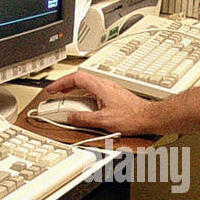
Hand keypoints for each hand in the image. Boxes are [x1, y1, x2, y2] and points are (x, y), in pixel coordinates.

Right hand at [39, 70, 160, 135]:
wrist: (148, 117)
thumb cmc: (132, 116)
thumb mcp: (103, 121)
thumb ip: (84, 118)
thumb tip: (71, 117)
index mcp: (100, 87)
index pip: (75, 78)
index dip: (61, 82)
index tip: (52, 89)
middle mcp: (104, 85)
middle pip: (79, 79)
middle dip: (64, 85)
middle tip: (55, 93)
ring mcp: (108, 89)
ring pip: (86, 84)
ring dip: (74, 90)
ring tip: (65, 99)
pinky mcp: (112, 95)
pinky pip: (93, 91)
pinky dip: (83, 95)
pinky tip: (82, 104)